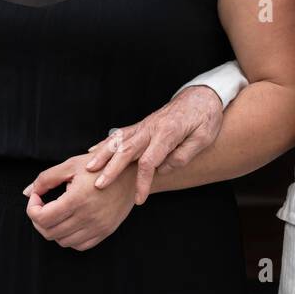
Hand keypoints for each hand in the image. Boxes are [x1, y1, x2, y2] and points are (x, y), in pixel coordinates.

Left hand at [23, 154, 136, 251]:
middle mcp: (88, 216)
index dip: (32, 209)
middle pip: (49, 232)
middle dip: (39, 220)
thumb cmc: (100, 166)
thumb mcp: (72, 165)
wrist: (132, 174)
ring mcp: (97, 226)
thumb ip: (46, 178)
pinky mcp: (105, 231)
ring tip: (57, 214)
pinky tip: (70, 223)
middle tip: (43, 206)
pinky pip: (79, 245)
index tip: (36, 198)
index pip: (42, 218)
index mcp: (77, 198)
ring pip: (62, 241)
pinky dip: (69, 238)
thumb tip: (27, 192)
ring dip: (53, 230)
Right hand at [83, 84, 223, 204]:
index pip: (149, 161)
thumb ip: (184, 154)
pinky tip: (92, 151)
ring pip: (119, 140)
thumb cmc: (206, 117)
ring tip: (88, 168)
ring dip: (103, 154)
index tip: (139, 198)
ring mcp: (145, 125)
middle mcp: (151, 128)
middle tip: (99, 185)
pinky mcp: (142, 124)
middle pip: (127, 150)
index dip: (143, 181)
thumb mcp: (204, 138)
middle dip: (112, 169)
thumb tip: (163, 168)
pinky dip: (106, 142)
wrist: (203, 95)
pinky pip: (121, 134)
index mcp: (168, 133)